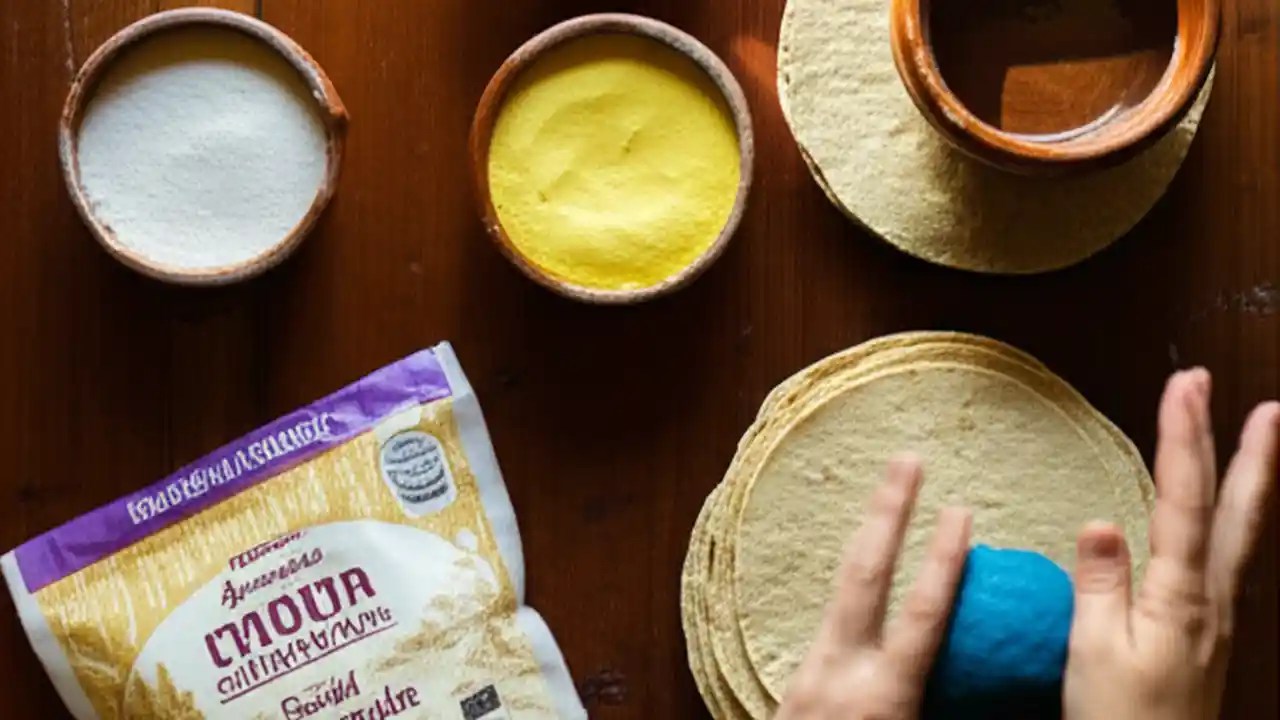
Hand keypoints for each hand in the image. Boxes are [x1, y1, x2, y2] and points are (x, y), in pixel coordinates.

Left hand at [777, 456, 971, 719]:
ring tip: (887, 497)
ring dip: (864, 539)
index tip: (959, 509)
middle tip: (907, 458)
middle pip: (864, 571)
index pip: (921, 613)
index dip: (944, 560)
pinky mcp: (795, 678)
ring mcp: (810, 669)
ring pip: (839, 588)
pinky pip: (830, 618)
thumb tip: (988, 680)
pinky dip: (852, 583)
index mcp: (882, 693)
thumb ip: (945, 703)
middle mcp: (839, 668)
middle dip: (887, 511)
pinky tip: (864, 562)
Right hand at [1065, 369, 1278, 719]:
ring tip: (1259, 438)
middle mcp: (1212, 601)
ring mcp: (1217, 618)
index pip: (1186, 502)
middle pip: (1237, 511)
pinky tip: (1228, 518)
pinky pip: (1230, 560)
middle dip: (1242, 449)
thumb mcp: (1094, 655)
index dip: (1184, 439)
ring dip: (1250, 478)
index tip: (1183, 384)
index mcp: (1181, 598)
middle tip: (1247, 397)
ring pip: (1243, 533)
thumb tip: (1100, 523)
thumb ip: (1100, 587)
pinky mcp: (1208, 635)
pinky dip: (1236, 519)